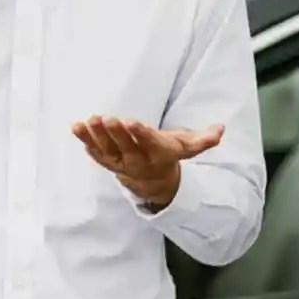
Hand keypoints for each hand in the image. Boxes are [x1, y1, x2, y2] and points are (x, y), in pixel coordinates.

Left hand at [72, 116, 224, 207]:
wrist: (153, 180)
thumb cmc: (169, 153)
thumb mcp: (188, 148)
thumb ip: (203, 139)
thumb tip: (221, 129)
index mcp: (157, 154)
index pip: (148, 143)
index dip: (139, 134)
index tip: (130, 122)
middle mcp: (137, 161)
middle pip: (125, 148)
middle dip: (115, 134)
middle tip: (107, 118)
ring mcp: (119, 163)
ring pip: (106, 151)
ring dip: (95, 136)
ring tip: (88, 121)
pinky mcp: (106, 162)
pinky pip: (94, 153)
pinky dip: (84, 141)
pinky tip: (76, 128)